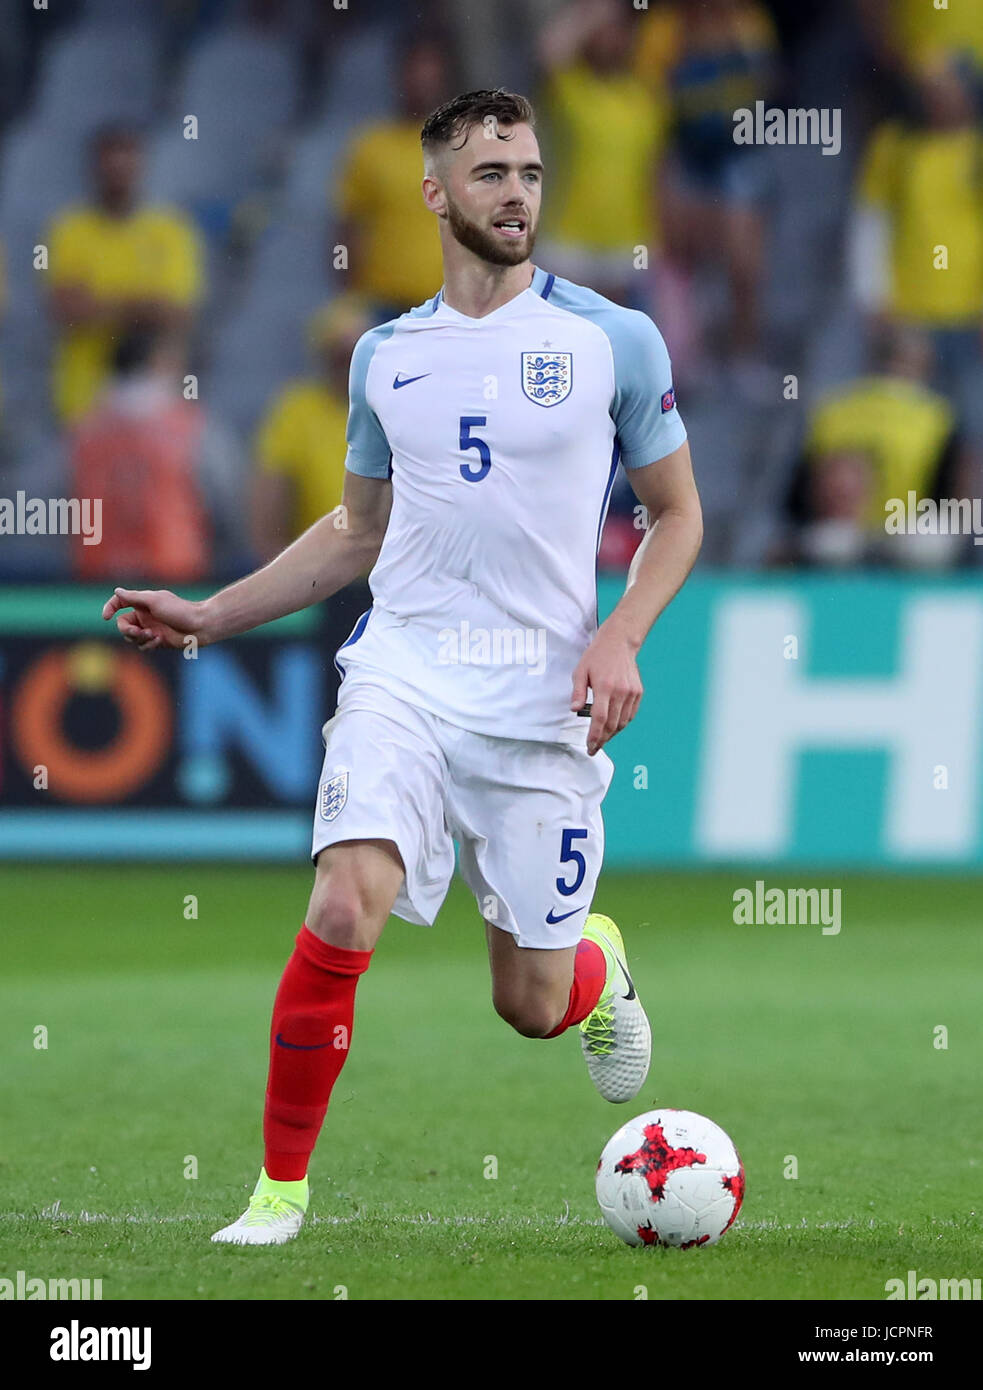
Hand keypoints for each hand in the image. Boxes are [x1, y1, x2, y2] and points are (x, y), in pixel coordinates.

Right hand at [102, 587, 205, 651]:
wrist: (199, 626)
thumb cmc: (179, 610)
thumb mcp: (154, 601)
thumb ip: (133, 597)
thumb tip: (116, 590)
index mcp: (142, 603)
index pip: (119, 603)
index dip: (110, 608)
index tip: (105, 617)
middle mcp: (145, 615)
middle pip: (123, 625)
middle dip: (127, 630)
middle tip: (138, 632)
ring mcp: (150, 628)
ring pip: (132, 638)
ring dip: (139, 638)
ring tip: (154, 635)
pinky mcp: (157, 641)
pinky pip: (143, 645)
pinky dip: (148, 644)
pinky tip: (160, 640)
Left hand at [570, 619, 642, 755]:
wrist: (620, 642)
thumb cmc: (597, 656)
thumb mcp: (580, 671)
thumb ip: (577, 692)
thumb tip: (574, 710)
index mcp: (605, 687)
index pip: (600, 719)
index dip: (595, 736)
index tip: (590, 746)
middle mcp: (620, 692)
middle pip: (612, 724)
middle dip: (603, 739)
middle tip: (594, 748)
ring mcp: (631, 693)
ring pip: (622, 722)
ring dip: (612, 734)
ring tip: (602, 739)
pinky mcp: (638, 692)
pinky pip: (630, 715)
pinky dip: (622, 724)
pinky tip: (613, 727)